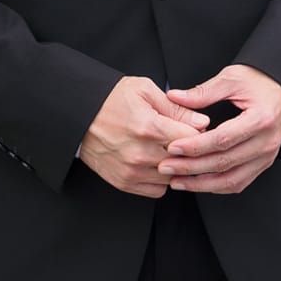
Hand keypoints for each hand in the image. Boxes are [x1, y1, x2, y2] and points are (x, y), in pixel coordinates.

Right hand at [81, 76, 210, 198]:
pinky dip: (160, 179)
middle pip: (184, 160)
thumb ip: (176, 108)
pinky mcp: (124, 182)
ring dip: (174, 166)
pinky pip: (157, 190)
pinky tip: (154, 162)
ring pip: (172, 177)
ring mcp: (132, 171)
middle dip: (189, 150)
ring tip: (165, 150)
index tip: (196, 128)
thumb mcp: (145, 90)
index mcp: (149, 127)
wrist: (79, 115)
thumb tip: (202, 122)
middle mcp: (141, 153)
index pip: (191, 138)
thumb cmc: (111, 99)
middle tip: (183, 138)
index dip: (198, 132)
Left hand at [161, 65, 280, 194]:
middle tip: (166, 167)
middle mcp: (266, 142)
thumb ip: (203, 92)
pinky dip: (216, 186)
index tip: (173, 147)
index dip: (195, 146)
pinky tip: (198, 183)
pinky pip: (239, 182)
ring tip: (176, 181)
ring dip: (201, 183)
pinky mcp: (263, 163)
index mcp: (260, 119)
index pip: (223, 139)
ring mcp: (266, 156)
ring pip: (231, 180)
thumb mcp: (232, 78)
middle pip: (224, 162)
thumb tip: (174, 97)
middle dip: (191, 168)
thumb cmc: (260, 82)